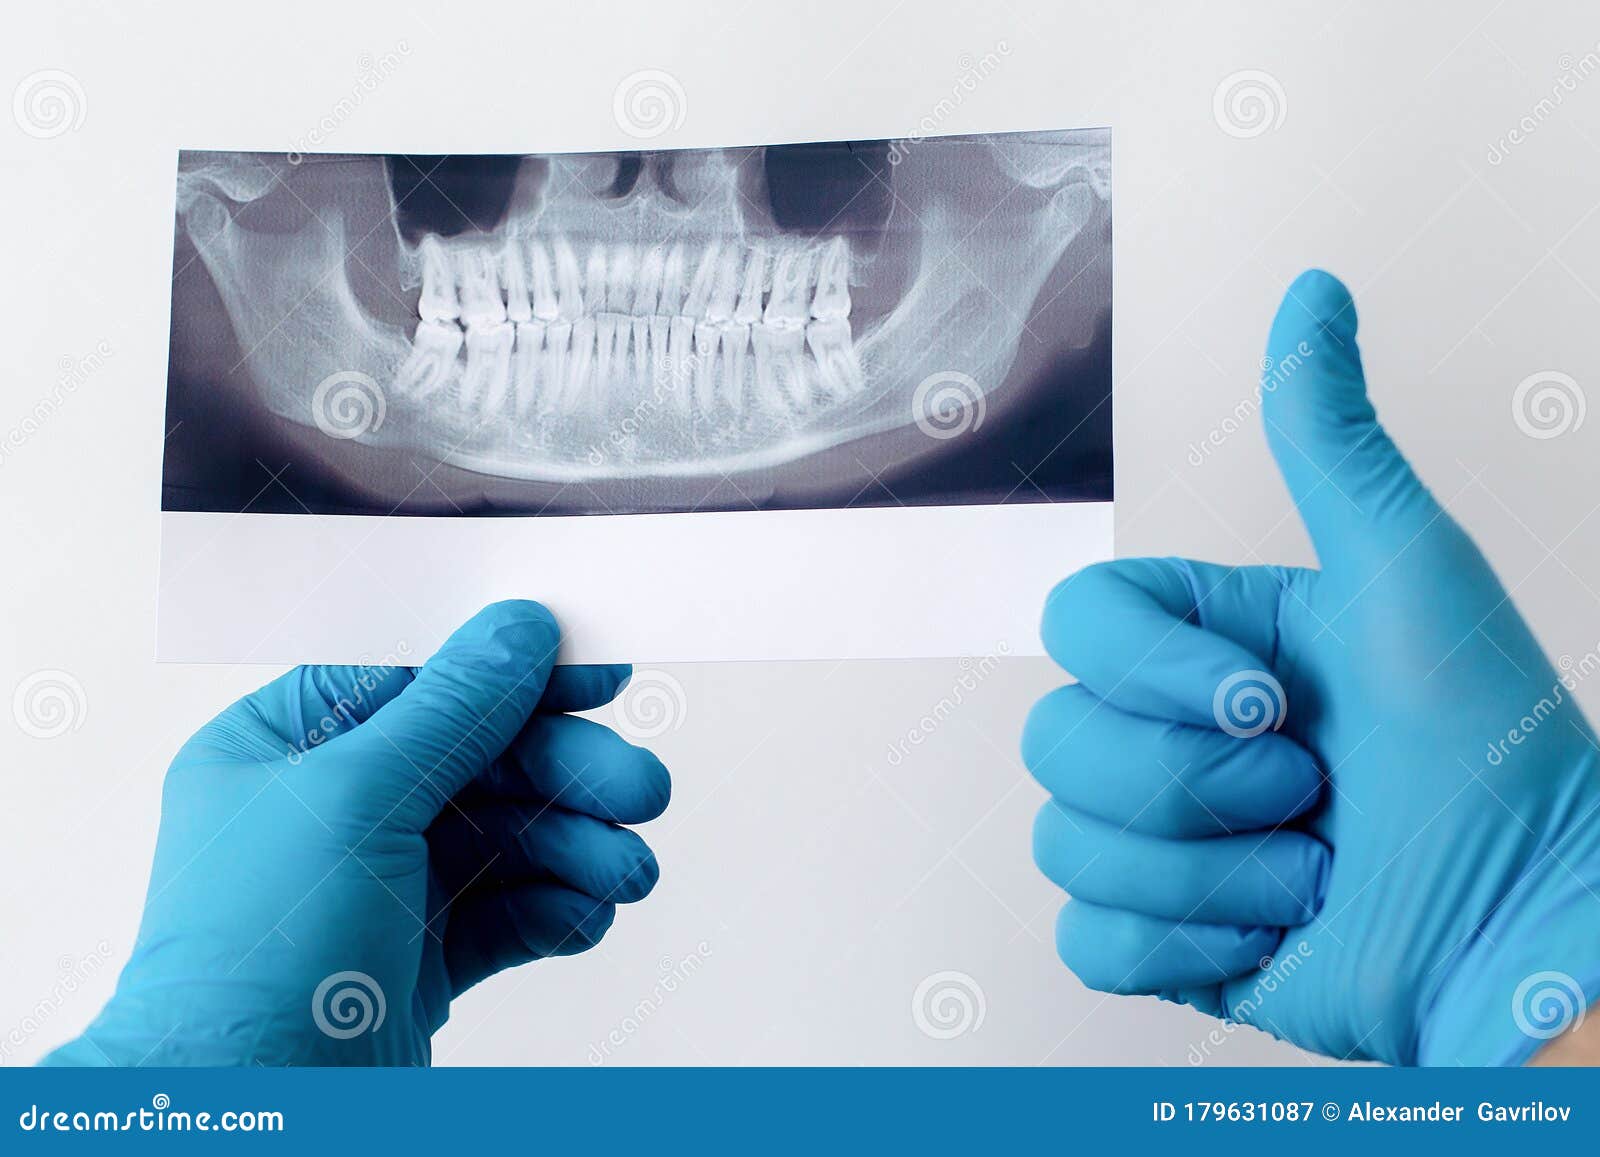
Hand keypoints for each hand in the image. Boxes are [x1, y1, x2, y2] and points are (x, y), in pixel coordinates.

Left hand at [43, 601, 668, 1065]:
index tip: (599, 672)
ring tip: (629, 870)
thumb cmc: (253, 964)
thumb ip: (451, 709)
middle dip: (566, 775)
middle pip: (479, 761)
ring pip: (505, 839)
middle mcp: (327, 815)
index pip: (415, 680)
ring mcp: (375, 890)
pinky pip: (507, 913)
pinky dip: (556, 909)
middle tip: (639, 787)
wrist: (255, 1128)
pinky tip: (589, 914)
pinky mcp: (416, 961)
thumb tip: (519, 629)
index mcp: (280, 752)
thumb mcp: (356, 800)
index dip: (510, 672)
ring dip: (577, 848)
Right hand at [1024, 270, 1599, 1064]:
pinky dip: (1177, 945)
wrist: (1524, 933)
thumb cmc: (1489, 755)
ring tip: (1304, 867)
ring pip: (1066, 843)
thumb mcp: (1408, 572)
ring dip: (1204, 872)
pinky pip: (1085, 940)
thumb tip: (1313, 293)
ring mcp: (1165, 843)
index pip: (1075, 623)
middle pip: (1055, 741)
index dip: (1147, 672)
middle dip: (1189, 785)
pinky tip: (1264, 932)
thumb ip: (1331, 438)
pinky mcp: (1167, 940)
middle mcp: (1173, 737)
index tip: (1263, 699)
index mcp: (1209, 647)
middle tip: (1306, 789)